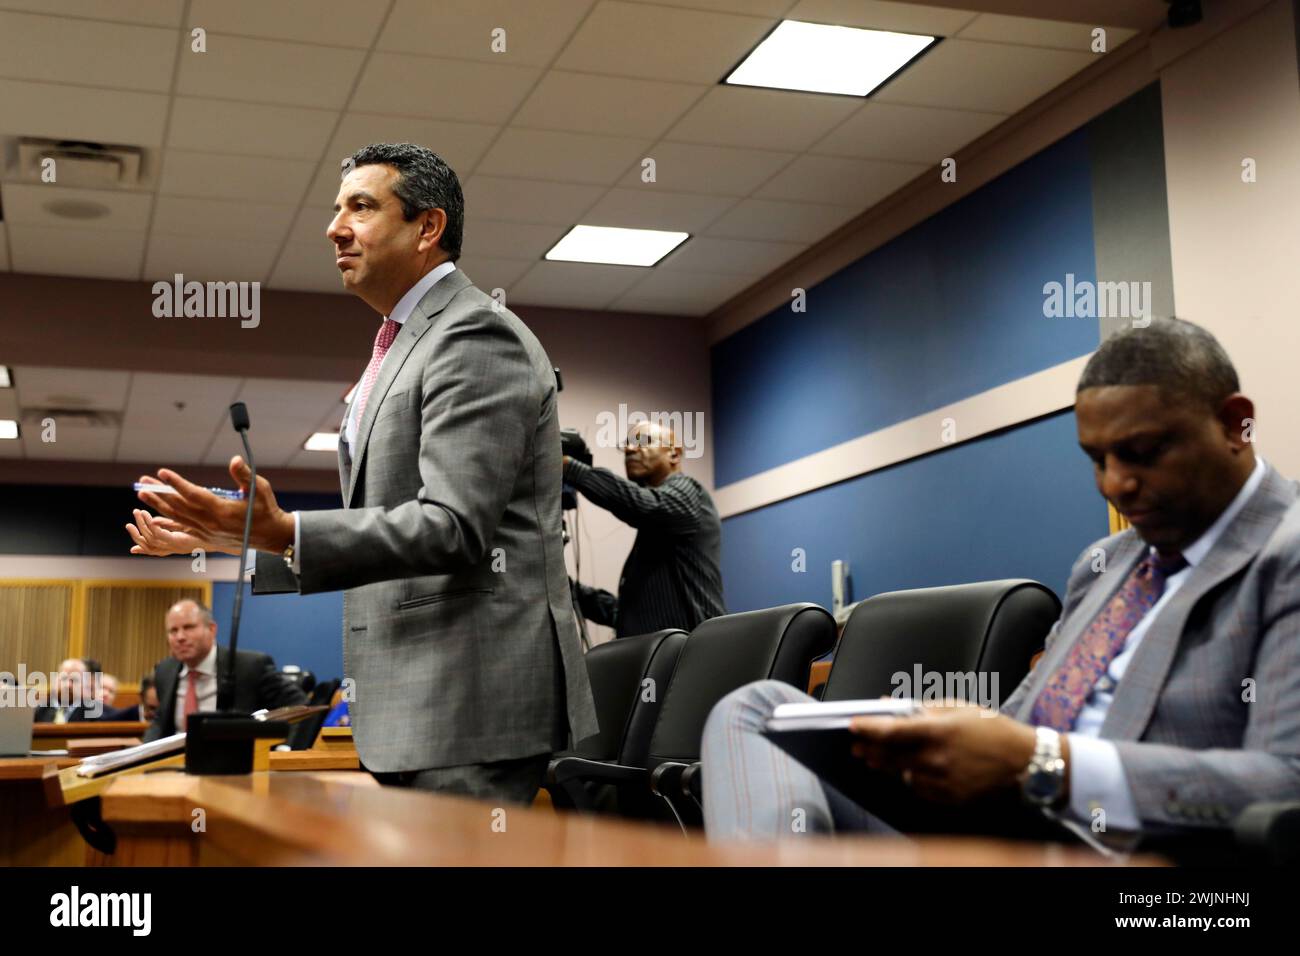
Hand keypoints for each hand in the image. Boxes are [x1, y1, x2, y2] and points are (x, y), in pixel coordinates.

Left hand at [135, 456, 294, 554]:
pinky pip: (182, 527)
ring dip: (158, 506)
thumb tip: (234, 460)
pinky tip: (155, 515)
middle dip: (160, 493)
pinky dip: (167, 520)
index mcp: (222, 511)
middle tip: (143, 482)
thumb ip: (244, 475)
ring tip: (142, 494)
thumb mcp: (260, 489)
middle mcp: (211, 524)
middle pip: (179, 507)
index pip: (194, 495)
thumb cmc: (266, 510)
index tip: (162, 473)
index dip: (177, 484)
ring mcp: (206, 532)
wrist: (270, 536)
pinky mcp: (206, 536)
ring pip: (177, 517)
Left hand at [848, 703, 1049, 804]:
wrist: (1024, 761)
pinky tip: (909, 770)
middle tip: (858, 745)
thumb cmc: (992, 728)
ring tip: (876, 757)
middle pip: (890, 756)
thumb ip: (920, 707)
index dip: (868, 728)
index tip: (852, 725)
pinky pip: (919, 788)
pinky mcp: (949, 797)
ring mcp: (943, 781)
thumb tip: (888, 705)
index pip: (891, 731)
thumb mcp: (957, 707)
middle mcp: (937, 758)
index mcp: (938, 731)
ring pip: (902, 774)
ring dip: (887, 765)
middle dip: (870, 749)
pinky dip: (911, 778)